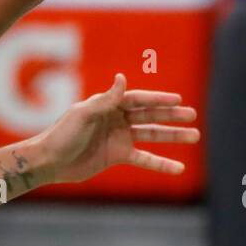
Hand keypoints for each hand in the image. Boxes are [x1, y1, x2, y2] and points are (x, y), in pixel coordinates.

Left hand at [33, 73, 199, 185]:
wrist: (51, 161)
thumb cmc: (63, 134)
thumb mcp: (84, 115)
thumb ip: (106, 100)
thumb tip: (122, 78)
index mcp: (109, 104)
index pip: (139, 100)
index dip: (158, 100)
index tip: (178, 101)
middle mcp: (117, 118)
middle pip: (150, 115)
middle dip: (171, 116)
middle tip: (193, 115)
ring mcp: (120, 137)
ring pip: (152, 134)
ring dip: (172, 136)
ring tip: (194, 135)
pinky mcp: (118, 156)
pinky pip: (145, 158)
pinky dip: (161, 163)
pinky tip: (178, 167)